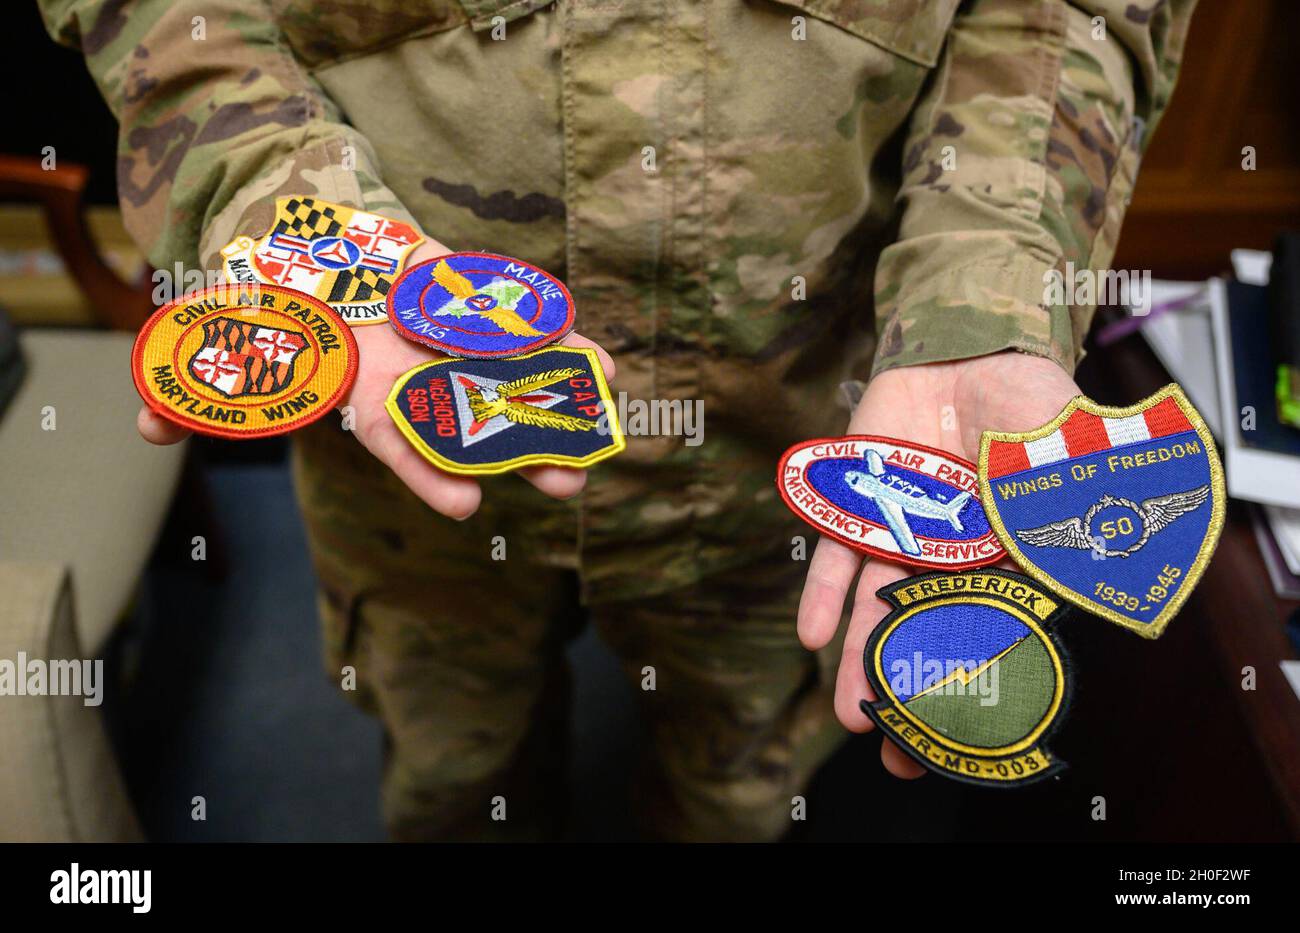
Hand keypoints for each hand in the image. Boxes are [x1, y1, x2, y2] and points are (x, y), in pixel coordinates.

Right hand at [138, 239, 615, 519]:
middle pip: (474, 423)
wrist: (314, 248)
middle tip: (570, 486)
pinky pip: (520, 324)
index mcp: (364, 391)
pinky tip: (603, 363)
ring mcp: (445, 345)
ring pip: (510, 380)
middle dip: (520, 452)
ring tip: (602, 433)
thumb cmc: (277, 305)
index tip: (467, 507)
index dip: (426, 474)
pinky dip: (560, 339)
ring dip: (556, 404)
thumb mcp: (227, 336)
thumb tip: (146, 431)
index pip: (396, 442)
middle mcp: (414, 376)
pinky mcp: (467, 307)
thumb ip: (193, 383)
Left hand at [795, 351, 1080, 778]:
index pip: (1000, 634)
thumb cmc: (1030, 403)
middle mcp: (953, 559)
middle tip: (904, 757)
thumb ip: (1071, 503)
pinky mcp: (862, 506)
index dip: (991, 687)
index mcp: (1010, 557)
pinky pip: (838, 555)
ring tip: (857, 716)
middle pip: (935, 638)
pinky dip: (825, 593)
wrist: (968, 352)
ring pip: (883, 610)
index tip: (981, 738)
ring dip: (867, 661)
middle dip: (920, 696)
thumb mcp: (1064, 450)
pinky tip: (812, 636)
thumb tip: (1097, 562)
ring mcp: (905, 536)